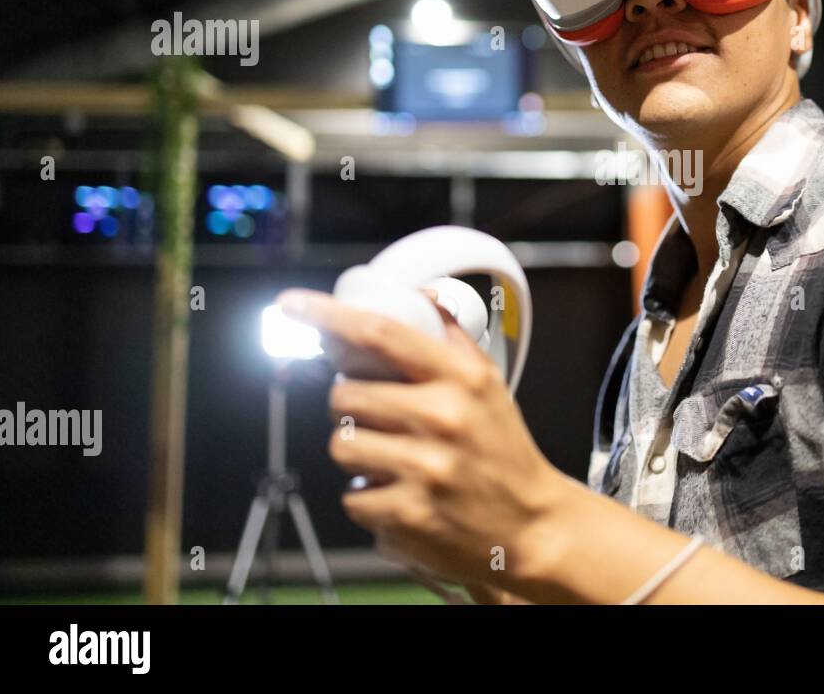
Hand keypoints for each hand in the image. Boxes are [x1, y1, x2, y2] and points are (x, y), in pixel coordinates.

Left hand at [275, 287, 566, 595]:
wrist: (530, 527)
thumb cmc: (503, 453)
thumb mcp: (489, 386)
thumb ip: (450, 341)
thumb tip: (422, 296)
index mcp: (461, 379)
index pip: (380, 333)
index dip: (327, 316)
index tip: (292, 305)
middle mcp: (442, 418)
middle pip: (345, 396)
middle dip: (352, 407)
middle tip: (382, 420)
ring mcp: (423, 469)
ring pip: (342, 446)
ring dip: (359, 454)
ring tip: (395, 461)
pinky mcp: (407, 515)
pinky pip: (352, 498)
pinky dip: (370, 500)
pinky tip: (402, 496)